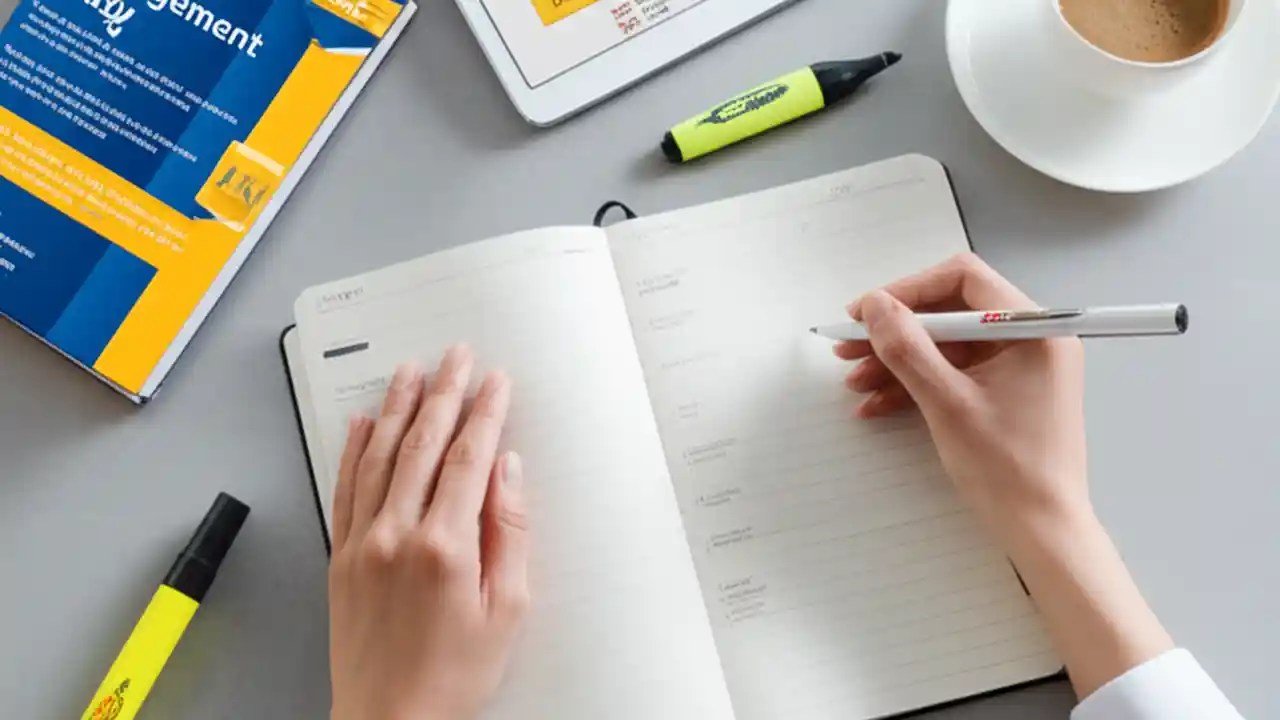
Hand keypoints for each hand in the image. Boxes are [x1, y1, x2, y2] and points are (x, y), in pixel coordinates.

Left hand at [329, 347, 528, 719]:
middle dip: (443, 393)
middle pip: (422, 444)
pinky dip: (353, 449)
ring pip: (379, 456)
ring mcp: (363, 543)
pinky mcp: (340, 557)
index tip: (496, 382)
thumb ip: (508, 533)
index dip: (485, 412)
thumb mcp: (507, 610)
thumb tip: (506, 473)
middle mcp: (397, 535)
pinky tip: (361, 423)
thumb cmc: (452, 676)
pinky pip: (345, 487)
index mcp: (445, 546)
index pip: (467, 458)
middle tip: (456, 357)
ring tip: (411, 371)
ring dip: (397, 407)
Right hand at [839, 253, 1171, 698]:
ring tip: (854, 380)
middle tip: (849, 346)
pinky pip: (953, 373)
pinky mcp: (1005, 392)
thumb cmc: (1008, 469)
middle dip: (895, 331)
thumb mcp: (947, 403)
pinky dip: (915, 384)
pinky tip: (876, 404)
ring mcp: (1018, 366)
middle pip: (949, 312)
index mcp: (1033, 329)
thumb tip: (874, 306)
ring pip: (945, 345)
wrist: (1041, 529)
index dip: (907, 290)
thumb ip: (907, 348)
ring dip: (897, 359)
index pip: (963, 279)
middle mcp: (1031, 338)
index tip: (866, 313)